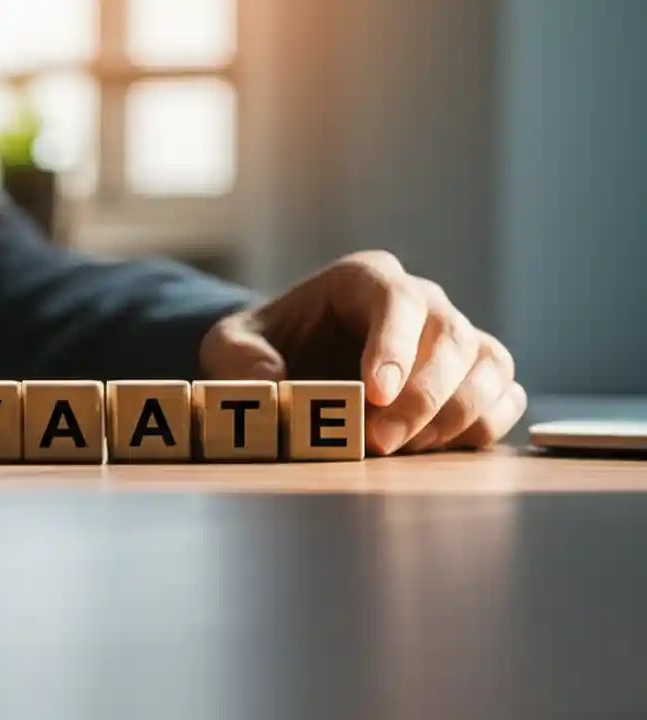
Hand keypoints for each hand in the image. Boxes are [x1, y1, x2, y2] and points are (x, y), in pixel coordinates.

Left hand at [200, 250, 525, 454]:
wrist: (291, 360)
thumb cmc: (263, 347)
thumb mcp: (229, 346)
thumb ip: (240, 362)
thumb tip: (271, 387)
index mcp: (364, 279)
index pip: (395, 299)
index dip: (394, 346)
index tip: (376, 394)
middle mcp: (420, 300)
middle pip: (450, 336)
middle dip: (421, 396)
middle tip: (380, 443)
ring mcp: (454, 336)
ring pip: (488, 364)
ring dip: (456, 413)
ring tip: (405, 450)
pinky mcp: (474, 376)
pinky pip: (505, 395)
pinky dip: (484, 424)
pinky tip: (440, 446)